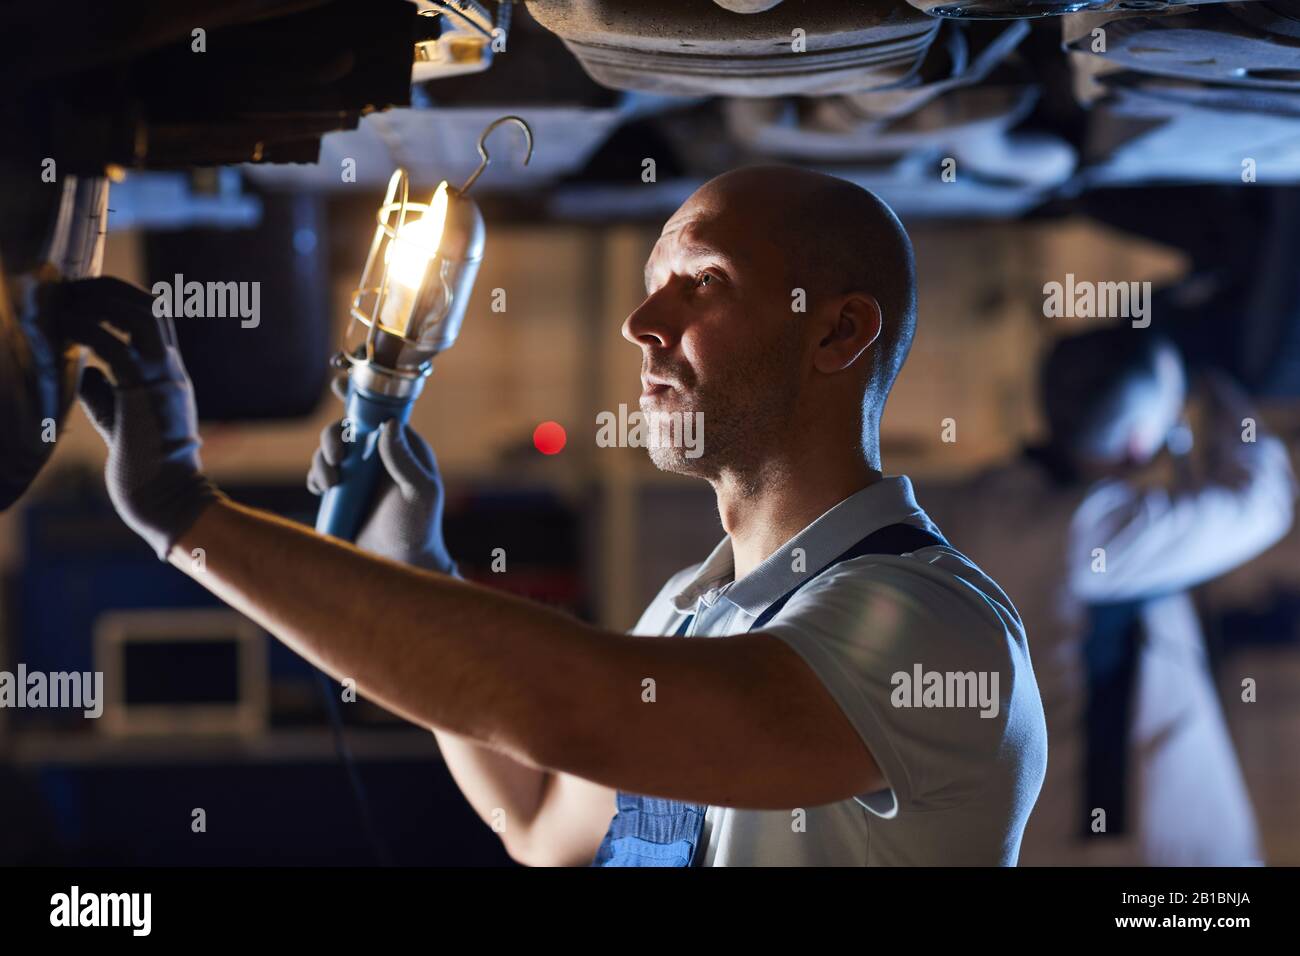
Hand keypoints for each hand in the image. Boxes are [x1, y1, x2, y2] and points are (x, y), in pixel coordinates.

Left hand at [43, 277, 222, 559]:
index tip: (87, 297)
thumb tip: (85, 369)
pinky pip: (115, 347)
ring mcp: (161, 379)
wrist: (162, 495)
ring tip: (69, 302)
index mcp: (170, 373)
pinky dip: (88, 330)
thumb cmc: (141, 463)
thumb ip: (106, 389)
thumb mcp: (120, 417)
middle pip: (151, 305)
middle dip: (110, 289)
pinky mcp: (141, 393)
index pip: (156, 317)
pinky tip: (65, 330)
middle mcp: (171, 369)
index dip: (123, 297)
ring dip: (101, 301)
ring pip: (141, 316)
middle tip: (72, 290)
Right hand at [307, 398, 456, 574]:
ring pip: (329, 451)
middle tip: (336, 455)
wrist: (400, 563)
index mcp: (402, 448)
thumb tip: (388, 424)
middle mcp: (379, 457)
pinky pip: (320, 475)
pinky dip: (315, 477)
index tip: (339, 384)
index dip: (359, 397)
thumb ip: (404, 460)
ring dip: (322, 460)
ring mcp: (359, 475)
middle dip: (333, 437)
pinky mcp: (342, 493)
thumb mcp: (418, 492)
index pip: (380, 413)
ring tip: (330, 483)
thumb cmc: (417, 526)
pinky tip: (322, 489)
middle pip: (346, 430)